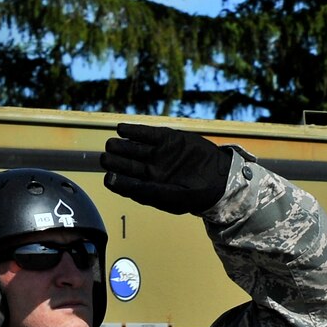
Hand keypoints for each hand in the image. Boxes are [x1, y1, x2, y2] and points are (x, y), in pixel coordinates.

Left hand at [102, 122, 234, 214]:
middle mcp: (148, 170)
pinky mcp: (167, 139)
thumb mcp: (175, 198)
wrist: (221, 177)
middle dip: (114, 160)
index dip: (115, 180)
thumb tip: (131, 188)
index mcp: (145, 187)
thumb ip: (152, 193)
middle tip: (105, 157)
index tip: (108, 177)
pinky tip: (122, 129)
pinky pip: (147, 134)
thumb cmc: (195, 193)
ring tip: (111, 144)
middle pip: (125, 164)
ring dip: (120, 146)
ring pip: (133, 148)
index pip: (124, 183)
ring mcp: (157, 153)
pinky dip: (134, 130)